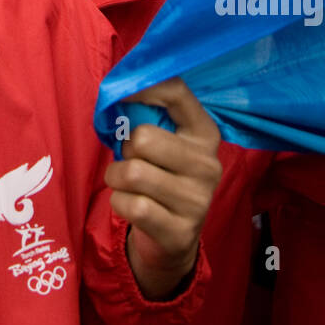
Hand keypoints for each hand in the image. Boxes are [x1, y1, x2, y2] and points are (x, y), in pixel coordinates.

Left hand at [104, 77, 221, 299]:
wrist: (172, 238)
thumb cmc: (160, 175)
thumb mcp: (165, 142)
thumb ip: (149, 115)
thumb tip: (118, 92)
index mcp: (205, 134)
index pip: (176, 91)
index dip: (142, 87)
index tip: (121, 96)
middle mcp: (208, 165)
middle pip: (144, 138)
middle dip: (125, 149)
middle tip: (131, 160)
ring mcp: (198, 201)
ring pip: (132, 173)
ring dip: (116, 177)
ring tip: (126, 183)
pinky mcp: (180, 231)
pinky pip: (130, 205)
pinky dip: (119, 202)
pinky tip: (131, 205)